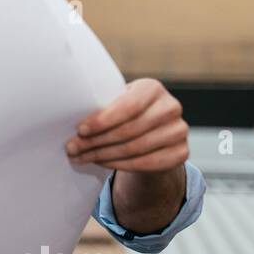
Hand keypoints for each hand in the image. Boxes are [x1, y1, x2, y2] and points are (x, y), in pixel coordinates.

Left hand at [65, 78, 187, 172]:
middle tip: (73, 148)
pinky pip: (147, 163)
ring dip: (103, 155)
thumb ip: (101, 105)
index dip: (103, 120)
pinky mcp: (181, 153)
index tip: (80, 130)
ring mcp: (179, 131)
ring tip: (81, 157)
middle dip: (97, 141)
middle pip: (130, 130)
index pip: (128, 106)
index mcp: (152, 88)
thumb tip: (71, 121)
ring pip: (136, 148)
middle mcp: (171, 107)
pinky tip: (101, 163)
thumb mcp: (116, 102)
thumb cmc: (124, 113)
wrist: (151, 132)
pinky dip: (120, 165)